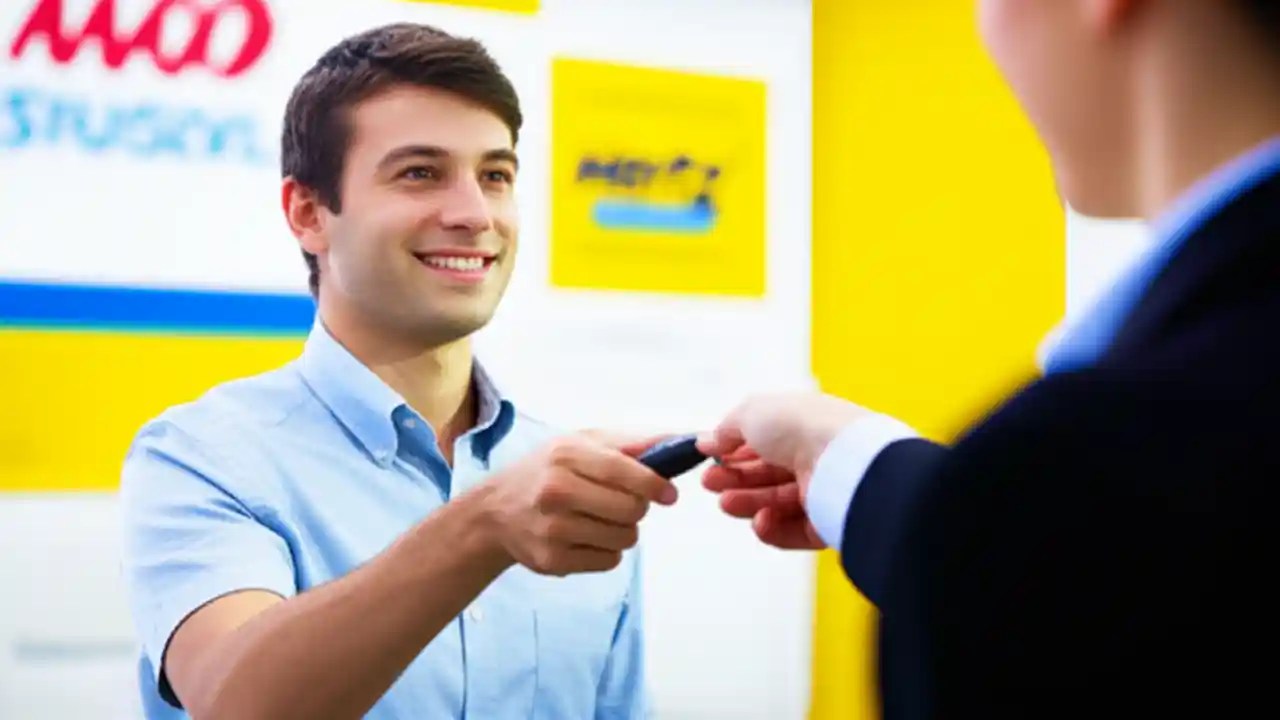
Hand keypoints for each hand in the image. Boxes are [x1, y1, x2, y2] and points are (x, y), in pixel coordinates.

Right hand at [481, 431, 675, 575]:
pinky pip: (609, 561)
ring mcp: (551, 529)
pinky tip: (586, 537)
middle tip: (624, 503)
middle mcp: (555, 491)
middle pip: (630, 510)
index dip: (653, 484)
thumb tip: (679, 441)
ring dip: (624, 530)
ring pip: (624, 538)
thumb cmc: (548, 470)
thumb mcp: (581, 443)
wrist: (495, 510)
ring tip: (601, 519)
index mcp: (565, 455)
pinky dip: (607, 551)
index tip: (669, 494)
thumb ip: (630, 442)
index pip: (622, 471)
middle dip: (638, 508)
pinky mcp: (552, 560)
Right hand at [697, 393, 869, 549]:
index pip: (763, 442)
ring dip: (748, 504)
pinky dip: (774, 529)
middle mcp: (814, 457)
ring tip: (727, 503)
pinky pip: (795, 531)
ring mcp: (823, 490)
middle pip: (767, 474)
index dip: (734, 451)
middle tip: (710, 482)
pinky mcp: (829, 523)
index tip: (710, 457)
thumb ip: (727, 428)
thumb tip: (709, 440)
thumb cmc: (803, 426)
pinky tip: (760, 521)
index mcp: (801, 425)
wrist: (844, 460)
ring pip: (777, 504)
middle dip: (735, 479)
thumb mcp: (752, 412)